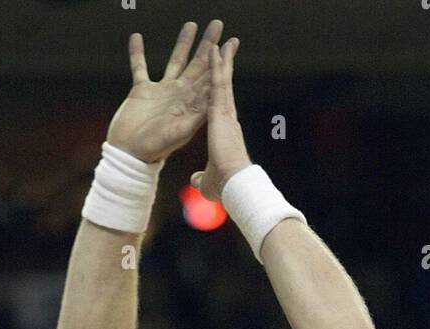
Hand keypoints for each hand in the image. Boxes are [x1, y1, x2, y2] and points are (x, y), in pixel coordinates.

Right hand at [107, 20, 224, 164]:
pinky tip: (137, 37)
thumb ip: (192, 118)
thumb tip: (209, 103)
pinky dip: (137, 53)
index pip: (210, 79)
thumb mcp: (177, 134)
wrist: (129, 156)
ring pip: (175, 61)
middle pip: (197, 65)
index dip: (220, 61)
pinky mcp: (141, 91)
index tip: (230, 43)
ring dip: (183, 43)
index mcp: (190, 105)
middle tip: (218, 24)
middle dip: (209, 45)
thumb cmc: (153, 150)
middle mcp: (179, 96)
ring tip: (192, 24)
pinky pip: (140, 67)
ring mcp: (161, 92)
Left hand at [190, 39, 251, 201]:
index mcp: (223, 130)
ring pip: (222, 80)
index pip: (219, 105)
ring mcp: (225, 112)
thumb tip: (195, 181)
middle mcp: (226, 118)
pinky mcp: (222, 111)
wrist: (234, 183)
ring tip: (219, 42)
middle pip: (223, 87)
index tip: (219, 81)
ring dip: (221, 60)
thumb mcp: (207, 180)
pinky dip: (217, 66)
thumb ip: (200, 176)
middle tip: (225, 51)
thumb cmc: (224, 185)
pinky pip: (218, 83)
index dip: (219, 92)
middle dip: (224, 69)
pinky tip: (215, 50)